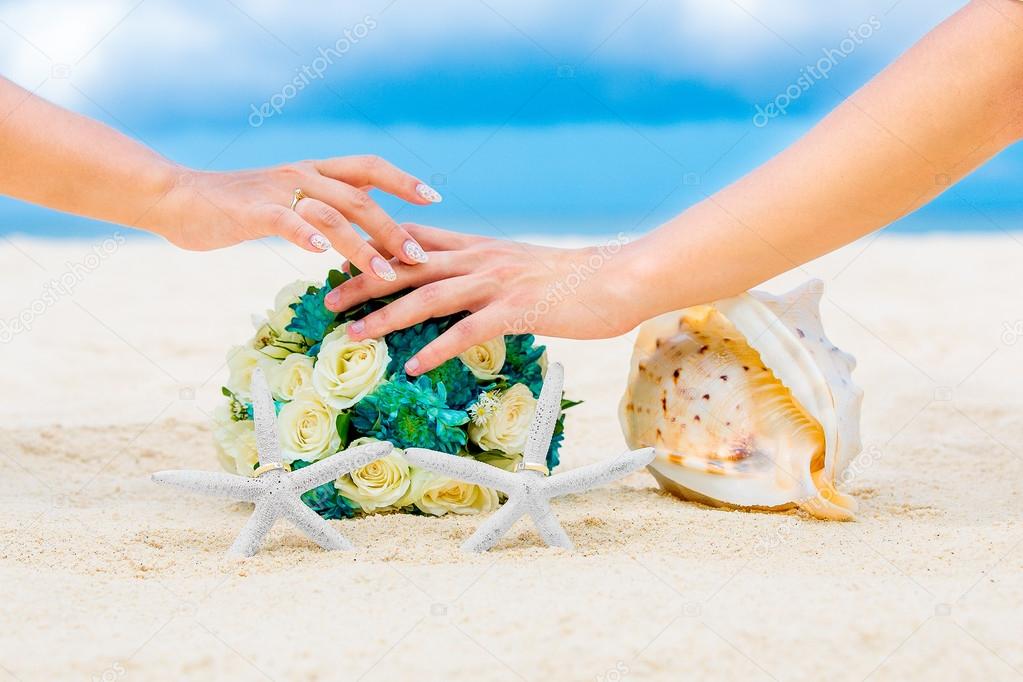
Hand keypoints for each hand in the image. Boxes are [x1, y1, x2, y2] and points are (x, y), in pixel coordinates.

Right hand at [160, 156, 441, 280]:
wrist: (177, 198)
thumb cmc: (236, 208)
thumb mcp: (287, 201)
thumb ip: (323, 206)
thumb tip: (362, 224)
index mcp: (314, 171)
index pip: (369, 167)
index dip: (402, 180)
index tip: (434, 198)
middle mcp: (302, 174)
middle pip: (361, 198)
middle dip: (394, 229)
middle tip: (420, 258)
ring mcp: (278, 190)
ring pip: (332, 214)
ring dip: (363, 246)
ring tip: (387, 274)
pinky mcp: (253, 210)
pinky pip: (286, 221)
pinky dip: (307, 235)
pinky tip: (323, 255)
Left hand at [323, 225, 640, 374]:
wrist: (616, 279)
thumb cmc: (570, 279)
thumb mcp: (519, 266)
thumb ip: (485, 272)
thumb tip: (458, 288)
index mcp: (478, 248)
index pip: (415, 240)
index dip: (374, 246)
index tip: (339, 258)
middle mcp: (480, 260)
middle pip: (408, 266)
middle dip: (363, 281)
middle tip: (327, 300)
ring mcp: (497, 283)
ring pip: (428, 297)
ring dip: (386, 317)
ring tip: (354, 337)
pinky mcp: (517, 309)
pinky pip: (468, 331)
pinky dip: (439, 349)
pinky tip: (416, 367)